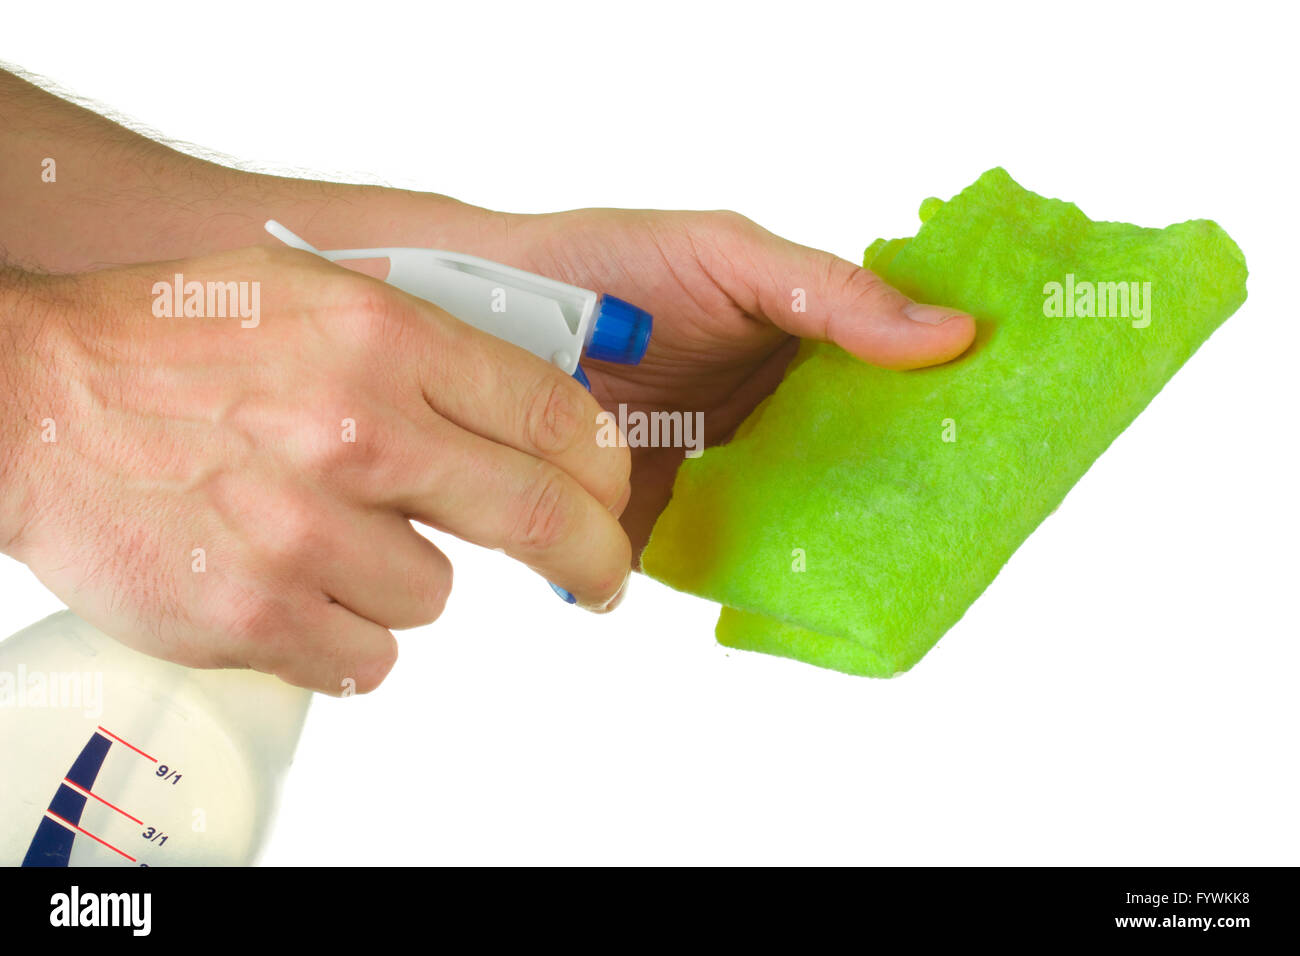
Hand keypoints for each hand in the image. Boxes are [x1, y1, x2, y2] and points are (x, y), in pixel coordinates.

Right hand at [1, 247, 631, 692]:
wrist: (32, 399)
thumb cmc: (169, 343)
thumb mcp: (315, 296)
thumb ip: (425, 348)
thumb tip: (531, 405)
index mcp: (383, 339)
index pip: (555, 414)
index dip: (602, 467)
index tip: (608, 495)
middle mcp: (356, 431)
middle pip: (537, 516)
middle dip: (589, 558)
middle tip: (598, 578)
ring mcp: (305, 531)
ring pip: (436, 596)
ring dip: (401, 581)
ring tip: (322, 536)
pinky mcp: (256, 615)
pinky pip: (367, 657)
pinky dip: (344, 635)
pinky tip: (290, 584)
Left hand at [501, 209, 976, 551]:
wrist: (492, 309)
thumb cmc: (611, 263)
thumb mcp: (729, 255)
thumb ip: (829, 292)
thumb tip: (950, 331)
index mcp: (798, 356)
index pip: (892, 393)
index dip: (946, 417)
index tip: (1006, 441)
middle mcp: (768, 425)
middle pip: (857, 473)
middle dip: (905, 499)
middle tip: (969, 522)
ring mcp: (720, 481)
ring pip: (801, 529)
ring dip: (842, 548)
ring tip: (901, 568)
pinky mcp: (664, 530)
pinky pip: (724, 566)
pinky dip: (759, 582)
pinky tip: (800, 593)